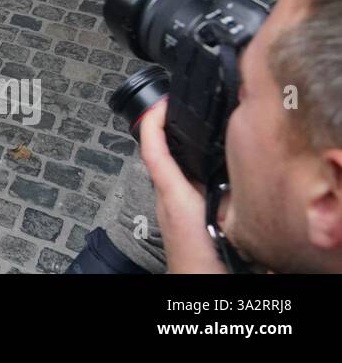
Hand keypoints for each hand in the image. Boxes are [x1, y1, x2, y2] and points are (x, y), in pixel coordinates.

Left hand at [138, 99, 227, 273]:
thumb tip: (236, 171)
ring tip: (190, 126)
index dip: (153, 122)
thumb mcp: (220, 222)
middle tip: (179, 106)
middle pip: (156, 153)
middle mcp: (165, 198)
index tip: (162, 103)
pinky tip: (202, 165)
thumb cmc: (203, 262)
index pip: (152, 150)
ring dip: (174, 145)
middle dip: (163, 127)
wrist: (195, 285)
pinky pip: (175, 182)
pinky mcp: (176, 215)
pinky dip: (184, 166)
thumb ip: (223, 195)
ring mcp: (168, 206)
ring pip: (166, 167)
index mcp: (172, 195)